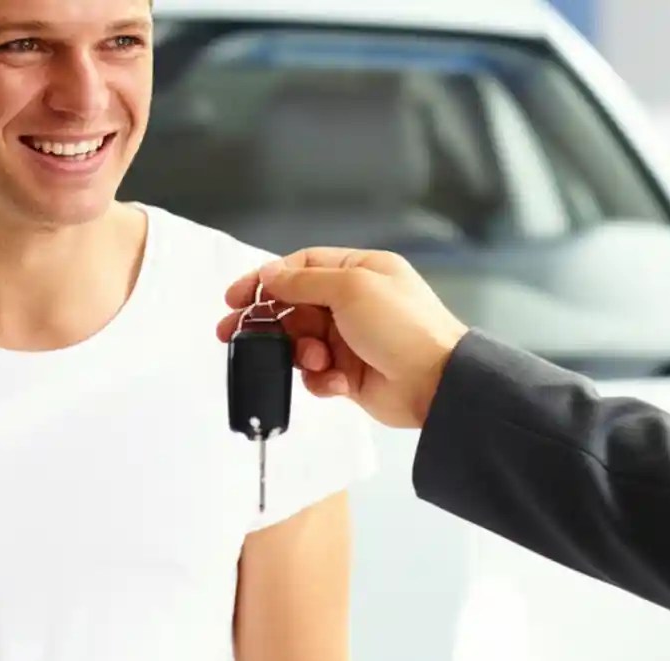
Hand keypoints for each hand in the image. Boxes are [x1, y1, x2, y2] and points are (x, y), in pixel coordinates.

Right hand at [217, 248, 468, 428]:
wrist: (436, 384)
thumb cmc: (402, 327)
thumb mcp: (352, 288)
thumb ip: (304, 281)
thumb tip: (269, 273)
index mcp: (359, 271)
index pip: (301, 267)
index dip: (267, 279)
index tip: (236, 297)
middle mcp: (354, 302)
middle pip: (294, 306)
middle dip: (268, 320)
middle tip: (232, 332)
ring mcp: (350, 339)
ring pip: (300, 342)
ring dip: (300, 352)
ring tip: (316, 360)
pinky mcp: (349, 374)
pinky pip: (316, 374)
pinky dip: (319, 378)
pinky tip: (335, 382)